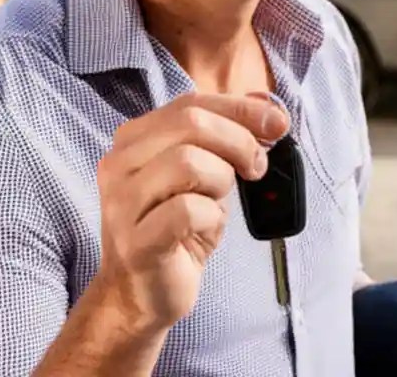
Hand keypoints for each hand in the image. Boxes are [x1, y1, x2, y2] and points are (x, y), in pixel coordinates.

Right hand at [91, 92, 289, 335]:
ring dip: (222, 180)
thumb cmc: (176, 230)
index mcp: (133, 141)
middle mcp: (119, 165)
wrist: (141, 294)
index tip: (277, 123)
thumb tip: (268, 103)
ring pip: (189, 162)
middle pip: (191, 124)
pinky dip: (212, 217)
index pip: (191, 104)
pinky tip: (207, 227)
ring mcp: (122, 203)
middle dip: (239, 141)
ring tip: (219, 200)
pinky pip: (188, 210)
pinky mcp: (136, 241)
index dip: (240, 108)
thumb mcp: (206, 175)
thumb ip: (229, 136)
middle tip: (257, 168)